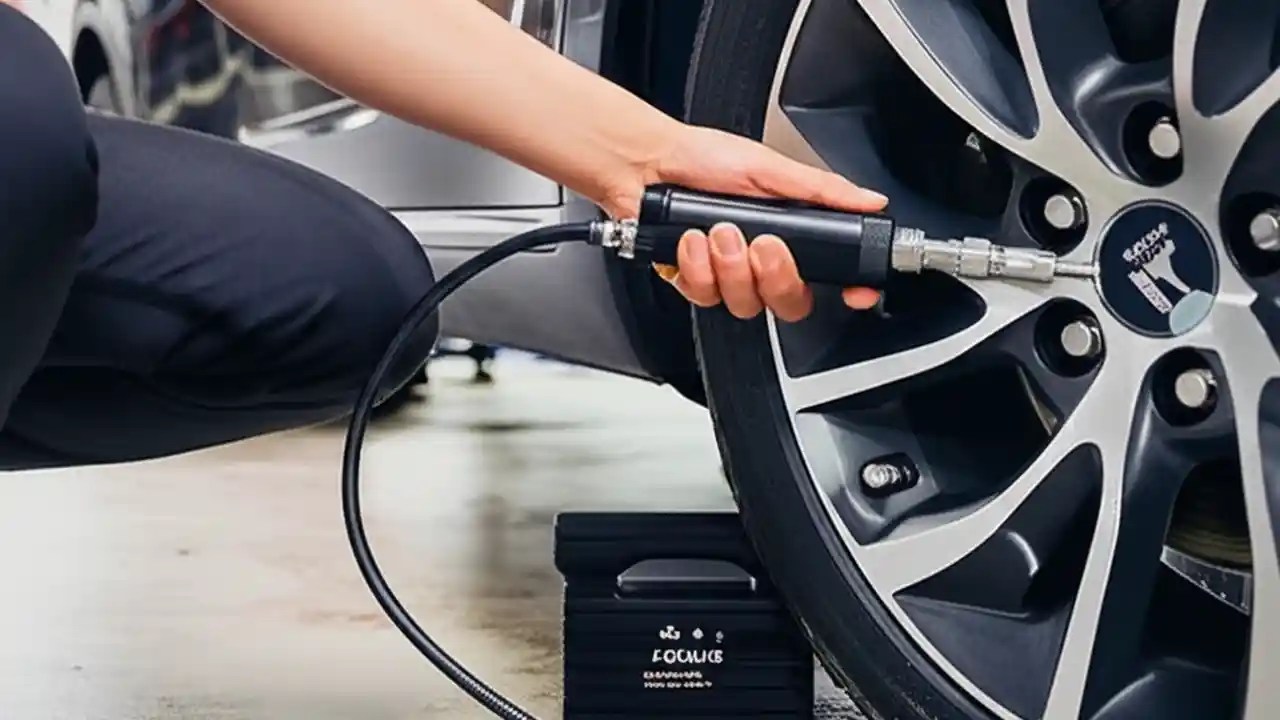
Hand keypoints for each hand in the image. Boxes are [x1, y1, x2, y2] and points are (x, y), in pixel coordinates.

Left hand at [598, 125, 887, 320]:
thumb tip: (869, 200)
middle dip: (775, 275)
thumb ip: (821, 190)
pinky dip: (696, 266)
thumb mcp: (769, 167)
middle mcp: (759, 261)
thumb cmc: (701, 157)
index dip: (847, 290)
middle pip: (789, 303)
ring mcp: (727, 276)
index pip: (829, 276)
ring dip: (730, 267)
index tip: (853, 291)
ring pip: (746, 304)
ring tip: (716, 230)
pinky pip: (705, 296)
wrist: (645, 163)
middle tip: (761, 243)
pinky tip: (690, 239)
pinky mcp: (693, 283)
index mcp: (788, 234)